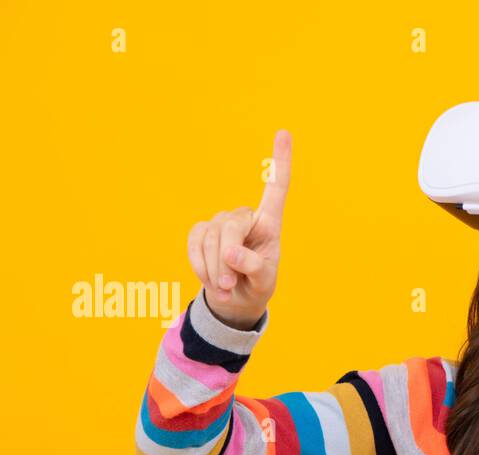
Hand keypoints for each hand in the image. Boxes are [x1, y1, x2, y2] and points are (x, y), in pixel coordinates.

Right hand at [187, 129, 291, 327]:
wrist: (234, 298)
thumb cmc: (256, 285)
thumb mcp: (264, 281)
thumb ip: (253, 267)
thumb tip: (230, 252)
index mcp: (270, 224)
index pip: (276, 189)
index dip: (280, 162)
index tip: (284, 132)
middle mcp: (246, 217)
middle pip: (231, 227)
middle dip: (226, 259)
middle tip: (229, 285)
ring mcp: (221, 222)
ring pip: (211, 238)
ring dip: (214, 269)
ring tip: (225, 287)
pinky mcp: (201, 231)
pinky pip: (194, 243)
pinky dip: (200, 265)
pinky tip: (210, 280)